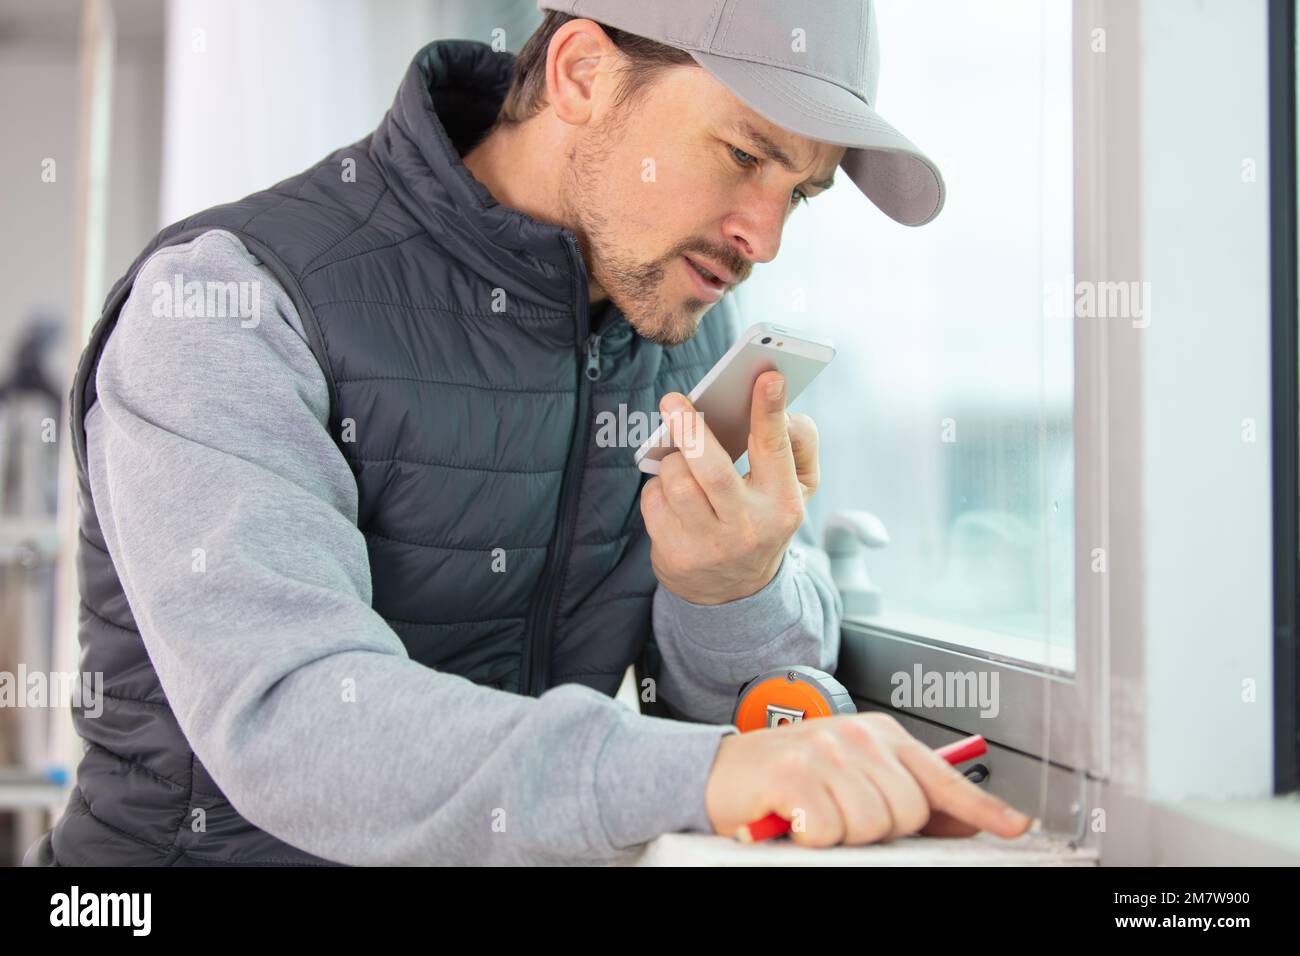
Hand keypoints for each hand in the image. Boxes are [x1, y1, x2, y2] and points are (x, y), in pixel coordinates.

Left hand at [639, 371, 820, 604]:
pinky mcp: (674, 555)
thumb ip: (799, 444)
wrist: (734, 594)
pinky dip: (659, 485)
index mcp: (784, 506)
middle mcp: (747, 528)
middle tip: (673, 399)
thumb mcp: (797, 491)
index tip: (768, 376)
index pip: (775, 451)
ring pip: (677, 481)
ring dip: (673, 458)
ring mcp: (708, 546)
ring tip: (680, 453)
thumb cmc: (764, 519)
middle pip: (712, 470)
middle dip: (690, 429)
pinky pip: (654, 500)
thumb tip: (782, 410)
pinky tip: (672, 490)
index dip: (770, 412)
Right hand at [705, 713, 1034, 844]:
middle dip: (879, 830)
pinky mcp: (795, 772)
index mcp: (878, 736)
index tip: (1014, 825)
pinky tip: (794, 818)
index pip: (940, 775)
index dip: (980, 806)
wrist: (720, 773)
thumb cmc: (788, 780)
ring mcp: (826, 750)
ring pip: (872, 824)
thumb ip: (907, 800)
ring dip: (842, 836)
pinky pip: (830, 831)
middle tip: (840, 817)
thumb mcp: (853, 782)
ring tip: (815, 816)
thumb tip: (966, 822)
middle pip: (908, 811)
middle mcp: (856, 736)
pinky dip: (811, 837)